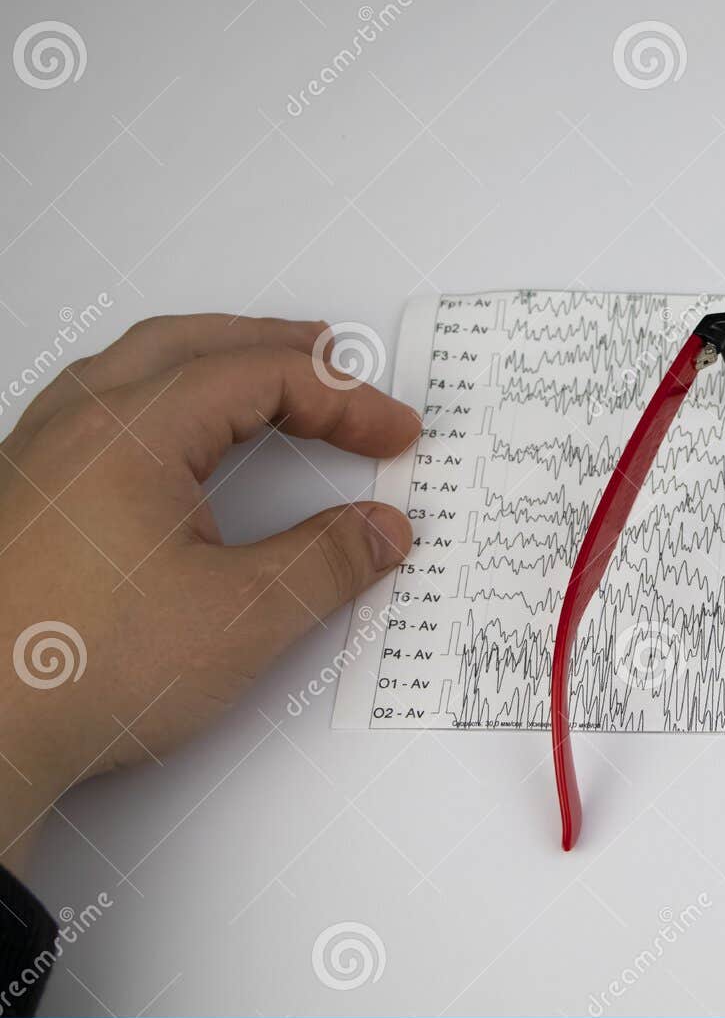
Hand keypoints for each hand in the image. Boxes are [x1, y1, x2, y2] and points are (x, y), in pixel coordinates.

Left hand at [0, 315, 418, 874]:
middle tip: (340, 364)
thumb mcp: (241, 618)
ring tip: (263, 377)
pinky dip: (163, 398)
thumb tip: (382, 529)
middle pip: (192, 345)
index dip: (344, 399)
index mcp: (131, 431)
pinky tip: (175, 437)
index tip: (394, 434)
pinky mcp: (21, 500)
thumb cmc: (74, 672)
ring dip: (213, 361)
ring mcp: (36, 458)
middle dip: (278, 348)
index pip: (262, 377)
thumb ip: (326, 563)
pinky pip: (98, 409)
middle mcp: (74, 426)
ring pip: (135, 368)